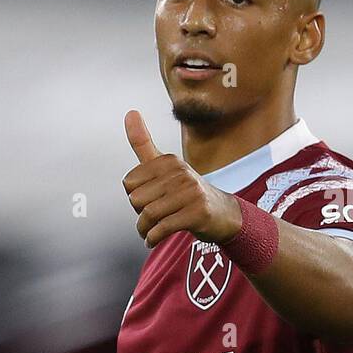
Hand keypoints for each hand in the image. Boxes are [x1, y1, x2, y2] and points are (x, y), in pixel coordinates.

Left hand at [122, 109, 242, 245]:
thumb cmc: (187, 192)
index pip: (129, 183)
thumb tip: (130, 111)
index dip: (135, 196)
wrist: (224, 215)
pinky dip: (153, 238)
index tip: (150, 199)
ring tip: (149, 231)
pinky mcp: (197, 213)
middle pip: (136, 200)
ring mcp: (191, 192)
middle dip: (139, 214)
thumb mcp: (166, 167)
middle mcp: (181, 173)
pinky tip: (152, 240)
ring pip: (148, 215)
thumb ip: (144, 144)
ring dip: (144, 229)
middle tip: (154, 216)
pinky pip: (162, 228)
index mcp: (169, 161)